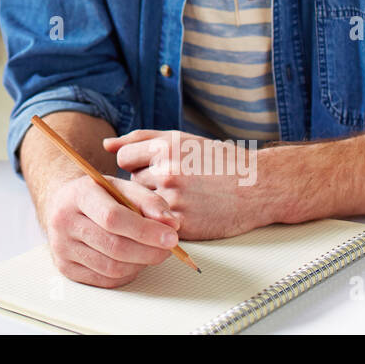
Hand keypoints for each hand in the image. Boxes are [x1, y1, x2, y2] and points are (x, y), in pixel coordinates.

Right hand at [42, 173, 180, 287]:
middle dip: (149, 251)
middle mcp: (64, 221)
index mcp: (78, 195)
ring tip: (151, 253)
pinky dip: (127, 274)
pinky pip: (104, 280)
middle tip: (168, 248)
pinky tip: (134, 261)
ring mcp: (61, 247)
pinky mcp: (65, 267)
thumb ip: (149, 202)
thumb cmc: (97, 196)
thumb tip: (171, 224)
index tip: (171, 237)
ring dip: (140, 264)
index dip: (146, 231)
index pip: (113, 217)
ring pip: (111, 267)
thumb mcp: (122, 187)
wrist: (62, 204)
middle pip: (114, 246)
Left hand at [107, 129, 264, 239]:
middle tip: (177, 182)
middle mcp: (168, 172)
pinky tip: (189, 210)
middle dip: (148, 182)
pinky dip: (167, 219)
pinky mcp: (182, 224)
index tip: (153, 166)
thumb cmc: (218, 161)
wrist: (259, 187)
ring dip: (155, 201)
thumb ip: (140, 139)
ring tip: (184, 195)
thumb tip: (106, 146)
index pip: (123, 158)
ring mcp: (174, 200)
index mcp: (166, 147)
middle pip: (132, 182)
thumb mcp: (182, 138)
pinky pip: (156, 222)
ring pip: (143, 203)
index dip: (136, 163)